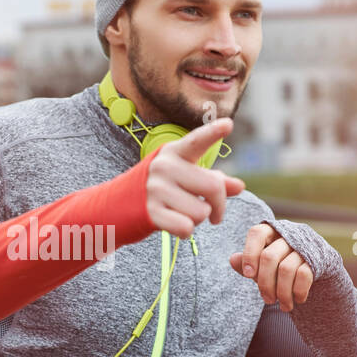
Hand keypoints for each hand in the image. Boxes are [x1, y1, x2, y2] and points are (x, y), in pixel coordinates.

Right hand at [145, 119, 245, 238]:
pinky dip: (186, 232)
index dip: (213, 133)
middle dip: (219, 206)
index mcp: (175, 152)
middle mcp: (164, 167)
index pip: (197, 141)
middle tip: (215, 214)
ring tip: (182, 213)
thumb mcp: (184, 177)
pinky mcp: (150, 211)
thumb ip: (212, 179)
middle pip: (213, 186)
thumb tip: (240, 186)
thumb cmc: (160, 188)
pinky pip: (186, 227)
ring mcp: (155, 189)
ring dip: (198, 219)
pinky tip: (174, 225)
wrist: (117, 205)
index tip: (228, 124)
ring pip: (201, 212)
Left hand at [229, 222, 313, 310]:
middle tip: (267, 300)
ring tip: (283, 306)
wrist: (315, 267)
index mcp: (271, 231)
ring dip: (282, 293)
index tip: (248, 276)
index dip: (250, 254)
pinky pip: (303, 275)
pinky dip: (298, 291)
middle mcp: (288, 234)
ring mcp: (304, 245)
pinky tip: (297, 300)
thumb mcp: (262, 264)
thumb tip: (233, 260)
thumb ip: (247, 262)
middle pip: (269, 257)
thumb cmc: (281, 263)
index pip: (257, 233)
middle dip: (265, 283)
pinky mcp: (316, 258)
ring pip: (286, 269)